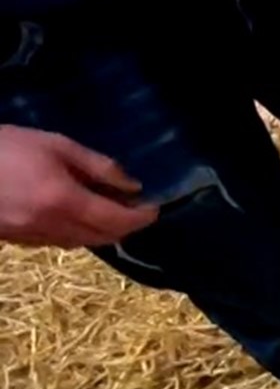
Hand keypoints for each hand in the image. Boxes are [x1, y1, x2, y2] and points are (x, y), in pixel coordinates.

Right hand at [0, 126, 156, 247]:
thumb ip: (97, 166)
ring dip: (101, 232)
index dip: (141, 218)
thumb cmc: (6, 147)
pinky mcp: (15, 241)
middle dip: (125, 228)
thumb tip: (133, 185)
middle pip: (100, 238)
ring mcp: (30, 238)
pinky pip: (56, 242)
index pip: (115, 220)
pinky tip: (78, 216)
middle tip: (138, 210)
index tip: (156, 208)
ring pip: (79, 243)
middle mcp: (49, 227)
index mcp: (63, 201)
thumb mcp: (56, 145)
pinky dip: (76, 233)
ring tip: (112, 212)